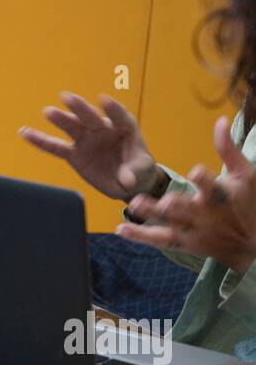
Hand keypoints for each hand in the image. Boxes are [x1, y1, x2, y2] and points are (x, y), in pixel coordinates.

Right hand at [20, 92, 161, 201]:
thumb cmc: (139, 171)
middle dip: (80, 107)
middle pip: (91, 117)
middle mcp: (103, 128)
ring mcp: (87, 139)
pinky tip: (25, 132)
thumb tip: (127, 179)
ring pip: (72, 127)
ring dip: (60, 119)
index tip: (102, 100)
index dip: (112, 109)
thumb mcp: (144, 172)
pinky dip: (41, 140)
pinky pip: (56, 147)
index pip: (119, 116)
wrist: (128, 181)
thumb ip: (136, 172)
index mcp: (125, 128)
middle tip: (67, 97)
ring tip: (47, 112)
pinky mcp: (74, 153)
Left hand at [117, 116, 255, 274]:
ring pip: (169, 225)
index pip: (210, 186)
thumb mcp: (244, 175)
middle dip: (172, 204)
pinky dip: (141, 236)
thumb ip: (228, 148)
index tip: (195, 172)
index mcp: (219, 195)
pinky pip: (161, 240)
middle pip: (184, 209)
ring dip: (149, 217)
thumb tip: (220, 120)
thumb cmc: (249, 202)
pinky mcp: (184, 243)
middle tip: (159, 199)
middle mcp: (204, 214)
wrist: (254, 244)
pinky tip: (121, 230)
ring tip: (132, 206)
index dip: (203, 178)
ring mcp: (193, 230)